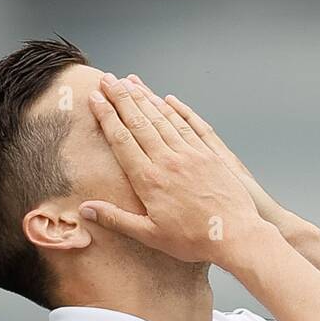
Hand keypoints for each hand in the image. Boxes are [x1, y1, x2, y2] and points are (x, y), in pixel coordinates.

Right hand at [80, 74, 262, 266]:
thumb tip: (85, 210)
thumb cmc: (192, 241)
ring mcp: (190, 154)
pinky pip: (188, 125)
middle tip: (107, 79)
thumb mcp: (149, 235)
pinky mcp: (209, 155)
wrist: (234, 235)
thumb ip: (116, 219)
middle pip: (139, 122)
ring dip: (144, 98)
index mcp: (149, 180)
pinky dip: (175, 110)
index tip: (95, 98)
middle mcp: (168, 161)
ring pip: (162, 119)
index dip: (106, 116)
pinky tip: (166, 99)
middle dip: (121, 98)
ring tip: (130, 82)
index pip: (121, 140)